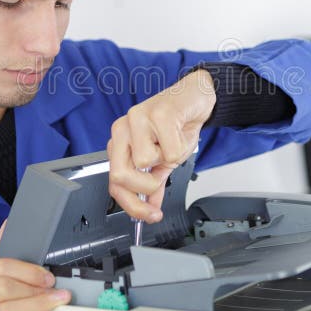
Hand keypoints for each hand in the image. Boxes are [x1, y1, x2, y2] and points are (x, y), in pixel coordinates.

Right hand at [0, 220, 70, 310]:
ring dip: (37, 304)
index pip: (0, 267)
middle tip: (55, 288)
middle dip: (32, 284)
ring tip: (58, 301)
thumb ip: (5, 265)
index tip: (48, 275)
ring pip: (6, 309)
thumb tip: (7, 225)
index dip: (28, 269)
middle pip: (2, 285)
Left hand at [107, 69, 215, 221]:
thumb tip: (150, 207)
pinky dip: (181, 149)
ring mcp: (137, 119)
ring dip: (168, 161)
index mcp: (119, 141)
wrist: (196, 95)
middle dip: (146, 187)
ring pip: (146, 162)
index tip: (150, 214)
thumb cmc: (177, 123)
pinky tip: (181, 133)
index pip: (114, 183)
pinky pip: (169, 150)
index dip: (132, 205)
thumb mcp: (163, 158)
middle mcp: (122, 128)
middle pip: (120, 175)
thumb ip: (155, 182)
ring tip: (174, 144)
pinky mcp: (157, 113)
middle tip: (161, 180)